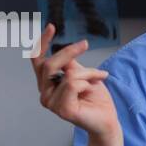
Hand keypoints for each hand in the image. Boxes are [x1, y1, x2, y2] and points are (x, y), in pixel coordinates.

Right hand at [30, 23, 119, 139]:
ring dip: (88, 73)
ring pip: (67, 74)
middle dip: (69, 52)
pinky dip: (87, 83)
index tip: (51, 26)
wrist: (107, 119)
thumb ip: (70, 64)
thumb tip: (65, 49)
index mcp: (47, 83)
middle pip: (50, 63)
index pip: (38, 61)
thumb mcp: (82, 74)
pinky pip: (73, 84)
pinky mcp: (62, 109)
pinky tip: (91, 91)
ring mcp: (51, 103)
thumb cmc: (96, 98)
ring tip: (98, 78)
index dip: (42, 43)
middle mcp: (44, 93)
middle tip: (85, 44)